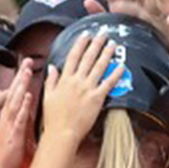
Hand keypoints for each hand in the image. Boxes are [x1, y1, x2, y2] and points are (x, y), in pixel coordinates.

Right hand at [0, 68, 38, 167]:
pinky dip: (23, 108)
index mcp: (8, 117)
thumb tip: (30, 103)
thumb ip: (22, 116)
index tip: (27, 64)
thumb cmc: (9, 154)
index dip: (20, 78)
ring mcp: (8, 127)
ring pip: (13, 103)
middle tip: (27, 60)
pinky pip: (17, 120)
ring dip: (20, 87)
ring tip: (27, 73)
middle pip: (13, 93)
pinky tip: (29, 97)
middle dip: (20, 76)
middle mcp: (6, 119)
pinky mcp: (12, 136)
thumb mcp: (16, 131)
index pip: (14, 93)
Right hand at [41, 32, 122, 146]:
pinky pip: (108, 83)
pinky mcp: (97, 98)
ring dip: (107, 54)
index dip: (80, 44)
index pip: (73, 57)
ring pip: (99, 66)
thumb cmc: (53, 118)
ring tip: (112, 44)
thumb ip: (51, 80)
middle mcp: (76, 81)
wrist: (62, 133)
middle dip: (96, 44)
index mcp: (64, 79)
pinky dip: (115, 73)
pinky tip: (121, 65)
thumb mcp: (47, 96)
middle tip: (103, 34)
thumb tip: (52, 67)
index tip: (86, 35)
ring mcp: (87, 89)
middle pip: (88, 58)